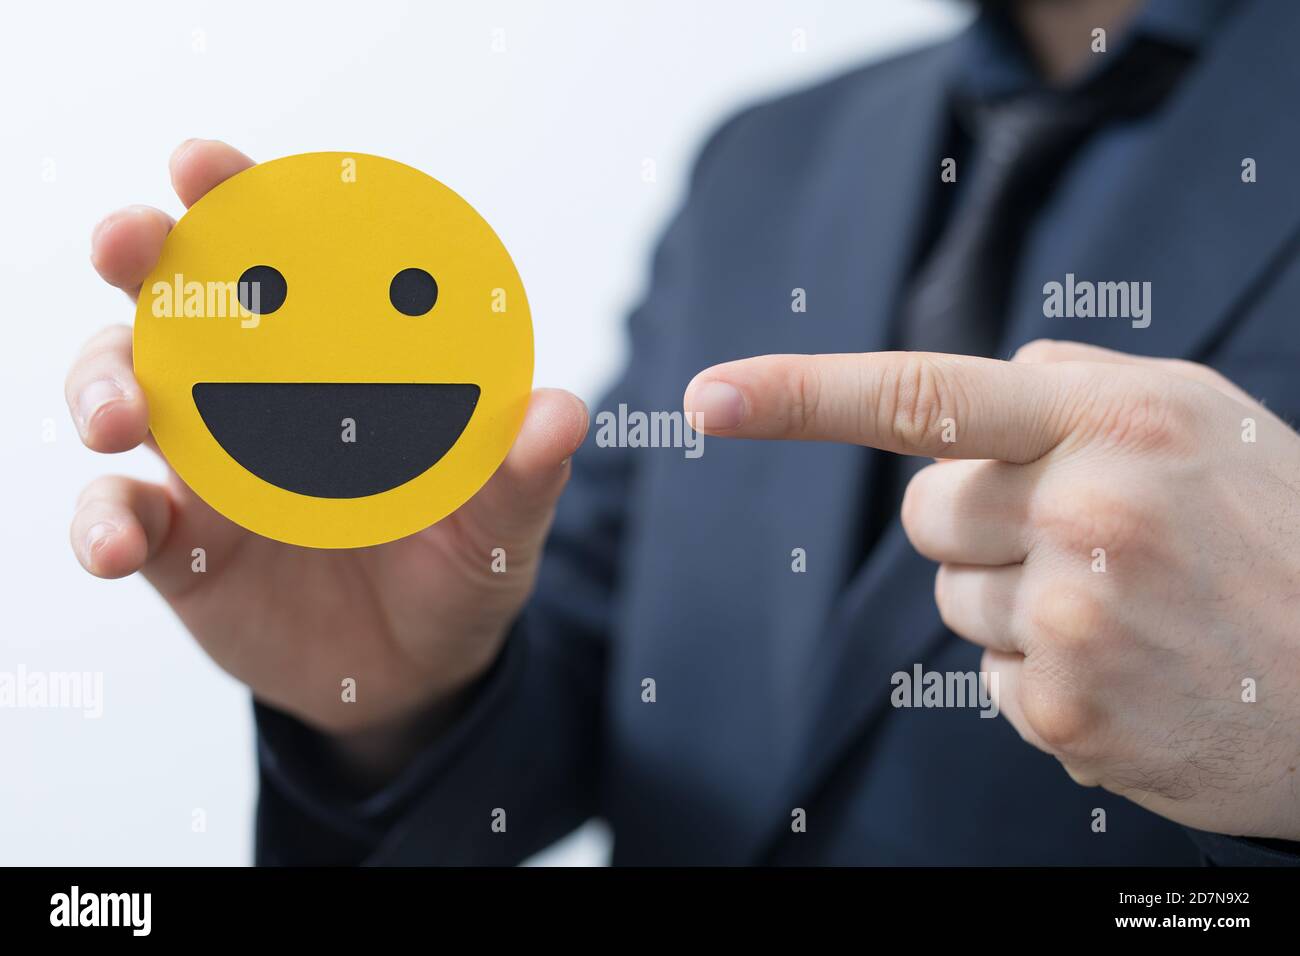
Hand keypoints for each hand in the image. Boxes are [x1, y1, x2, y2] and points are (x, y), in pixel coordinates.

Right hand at [71, 140, 586, 777]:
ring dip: (102, 385)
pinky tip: (120, 542)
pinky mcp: (177, 547)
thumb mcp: (500, 522)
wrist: (419, 673)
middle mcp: (257, 394)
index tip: (204, 163)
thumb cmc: (460, 568)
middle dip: (138, 253)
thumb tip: (562, 412)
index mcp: (336, 360)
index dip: (237, 198)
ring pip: (122, 391)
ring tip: (120, 415)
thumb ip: (522, 471)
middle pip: (175, 298)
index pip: (283, 258)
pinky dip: (103, 524)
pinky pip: (118, 520)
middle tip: (130, 240)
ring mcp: (207, 467)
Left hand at [685, 340, 1299, 839]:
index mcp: (1110, 419)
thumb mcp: (1196, 417)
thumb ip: (1071, 386)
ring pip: (954, 603)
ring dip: (1017, 605)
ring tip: (1125, 609)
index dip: (801, 395)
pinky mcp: (1065, 710)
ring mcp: (1073, 619)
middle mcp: (1087, 510)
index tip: (707, 397)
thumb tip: (968, 391)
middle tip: (1087, 542)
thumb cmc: (1276, 530)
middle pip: (925, 516)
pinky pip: (990, 680)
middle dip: (979, 526)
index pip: (922, 395)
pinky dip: (1043, 676)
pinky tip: (1127, 667)